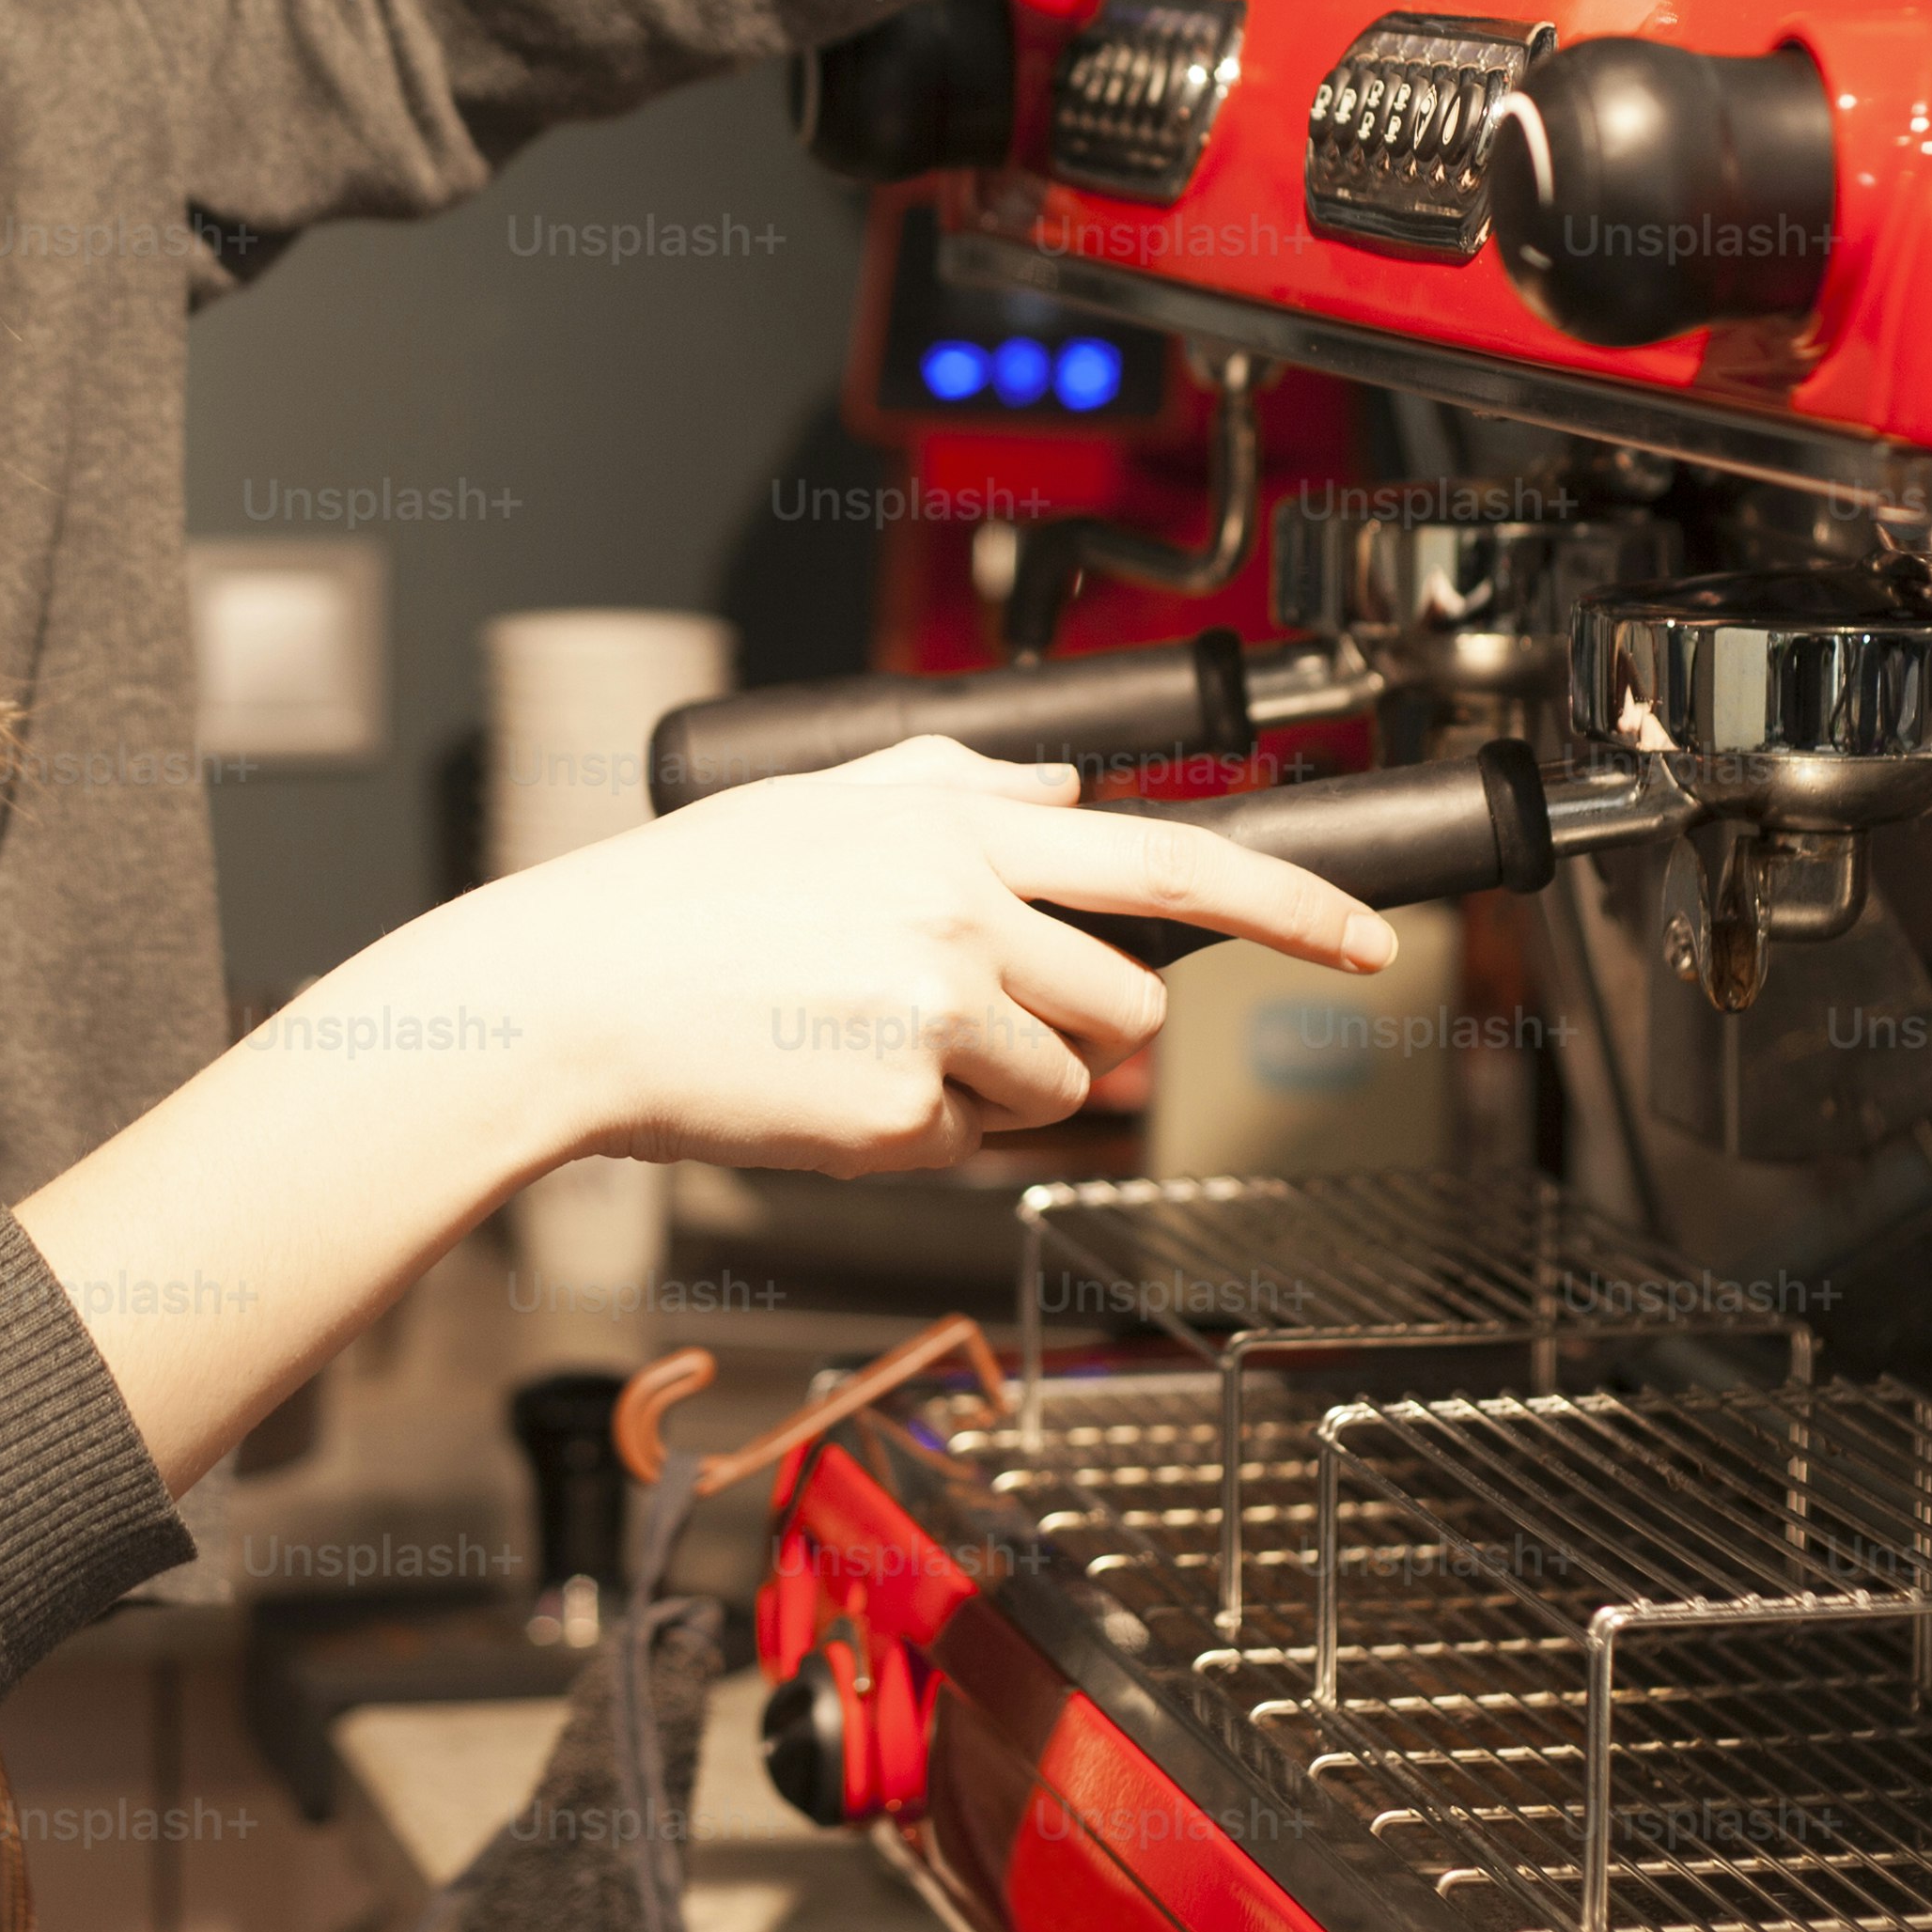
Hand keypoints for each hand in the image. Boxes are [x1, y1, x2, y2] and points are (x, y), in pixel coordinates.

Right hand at [411, 736, 1390, 1182]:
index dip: (1288, 905)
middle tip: (943, 1015)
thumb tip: (1060, 788)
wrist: (561, 997)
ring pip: (1055, 1083)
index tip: (1370, 941)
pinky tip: (819, 1087)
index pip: (1165, 855)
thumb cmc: (669, 907)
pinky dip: (908, 1135)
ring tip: (855, 1040)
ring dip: (985, 1084)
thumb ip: (952, 785)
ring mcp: (936, 1007)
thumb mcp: (810, 803)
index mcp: (950, 822)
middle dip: (1066, 1025)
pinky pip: (964, 1145)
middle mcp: (961, 904)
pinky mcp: (899, 1105)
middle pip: (1121, 999)